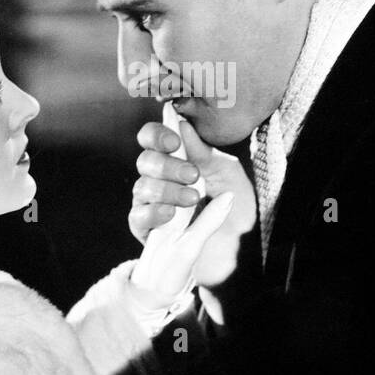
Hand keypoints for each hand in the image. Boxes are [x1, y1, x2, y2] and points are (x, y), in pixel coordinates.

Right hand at [129, 111, 257, 287]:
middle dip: (167, 165)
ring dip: (167, 190)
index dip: (157, 135)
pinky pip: (137, 216)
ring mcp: (149, 203)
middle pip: (145, 160)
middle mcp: (157, 178)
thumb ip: (204, 152)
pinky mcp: (145, 229)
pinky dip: (154, 212)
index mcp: (174, 158)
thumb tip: (183, 125)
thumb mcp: (227, 174)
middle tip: (193, 175)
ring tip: (193, 199)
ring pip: (142, 187)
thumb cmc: (232, 206)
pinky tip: (172, 214)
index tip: (175, 141)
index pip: (152, 138)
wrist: (237, 248)